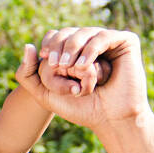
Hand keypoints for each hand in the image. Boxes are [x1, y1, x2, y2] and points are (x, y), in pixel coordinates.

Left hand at [15, 27, 149, 131]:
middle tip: (59, 67)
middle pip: (67, 32)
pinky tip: (83, 66)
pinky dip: (90, 50)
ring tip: (72, 69)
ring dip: (74, 51)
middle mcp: (91, 42)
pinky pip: (103, 37)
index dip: (49, 46)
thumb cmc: (80, 108)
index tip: (49, 64)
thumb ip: (27, 73)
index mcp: (75, 50)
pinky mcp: (126, 42)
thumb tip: (27, 45)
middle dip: (60, 49)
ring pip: (83, 34)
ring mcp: (109, 40)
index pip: (55, 35)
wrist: (109, 120)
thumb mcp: (45, 93)